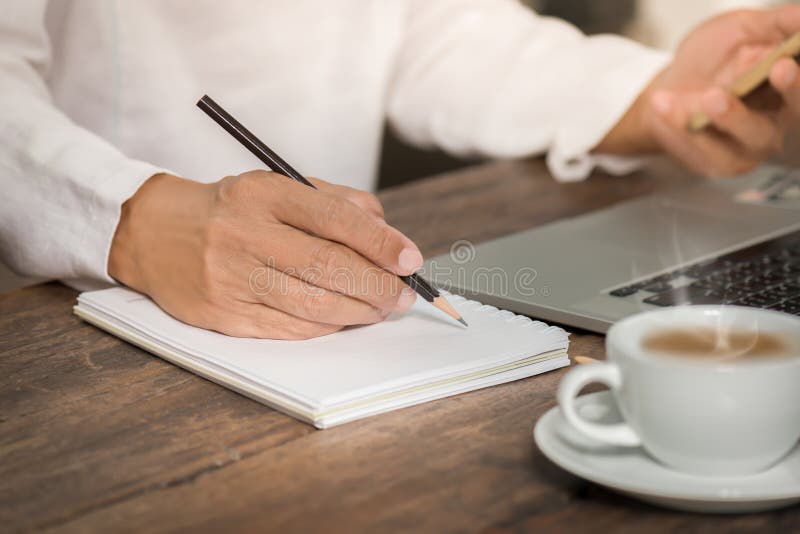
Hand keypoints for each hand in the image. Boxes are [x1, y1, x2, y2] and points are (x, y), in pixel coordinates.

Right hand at [108, 171, 421, 338]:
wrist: (157, 234)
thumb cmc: (234, 210)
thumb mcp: (281, 188)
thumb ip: (338, 204)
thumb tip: (391, 238)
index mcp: (263, 194)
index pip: (334, 219)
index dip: (380, 242)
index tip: (410, 260)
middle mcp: (244, 234)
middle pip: (327, 267)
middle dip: (376, 286)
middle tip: (403, 295)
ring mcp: (230, 277)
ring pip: (311, 304)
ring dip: (358, 312)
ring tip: (380, 309)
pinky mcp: (223, 314)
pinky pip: (288, 327)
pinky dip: (326, 327)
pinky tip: (343, 319)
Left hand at [599, 5, 799, 175]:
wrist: (669, 85)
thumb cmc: (714, 58)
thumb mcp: (745, 29)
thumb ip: (778, 22)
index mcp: (790, 88)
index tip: (789, 60)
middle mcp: (779, 119)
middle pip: (796, 113)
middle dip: (791, 90)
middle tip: (778, 68)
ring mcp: (749, 146)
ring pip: (749, 136)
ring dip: (732, 115)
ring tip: (710, 96)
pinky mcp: (717, 161)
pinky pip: (704, 148)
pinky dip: (681, 124)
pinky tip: (664, 102)